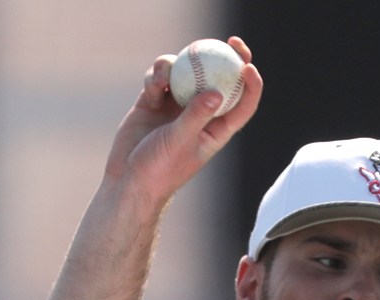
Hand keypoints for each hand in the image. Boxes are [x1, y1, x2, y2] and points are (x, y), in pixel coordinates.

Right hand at [103, 37, 261, 201]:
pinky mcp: (154, 100)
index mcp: (216, 129)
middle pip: (220, 79)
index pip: (242, 104)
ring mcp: (176, 105)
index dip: (251, 84)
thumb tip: (216, 93)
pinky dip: (157, 76)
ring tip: (164, 76)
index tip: (248, 65)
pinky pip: (160, 77)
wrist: (128, 179)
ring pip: (186, 72)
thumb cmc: (160, 169)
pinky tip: (153, 86)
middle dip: (228, 57)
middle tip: (230, 41)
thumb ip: (196, 116)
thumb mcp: (180, 142)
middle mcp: (200, 113)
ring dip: (178, 66)